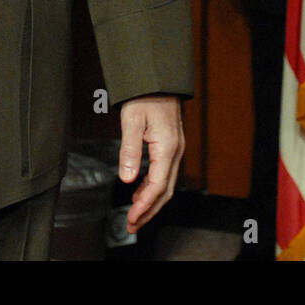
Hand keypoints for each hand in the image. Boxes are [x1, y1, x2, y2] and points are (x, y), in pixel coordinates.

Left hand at [118, 94, 183, 233]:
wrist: (158, 78)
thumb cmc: (145, 96)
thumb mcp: (131, 121)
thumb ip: (129, 150)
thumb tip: (128, 179)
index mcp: (168, 147)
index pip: (158, 186)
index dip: (144, 205)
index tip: (131, 218)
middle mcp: (176, 151)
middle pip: (165, 190)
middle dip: (149, 210)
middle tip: (133, 226)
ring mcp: (175, 149)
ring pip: (166, 184)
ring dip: (151, 201)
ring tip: (134, 215)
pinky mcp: (171, 145)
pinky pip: (164, 173)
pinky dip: (153, 187)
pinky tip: (140, 192)